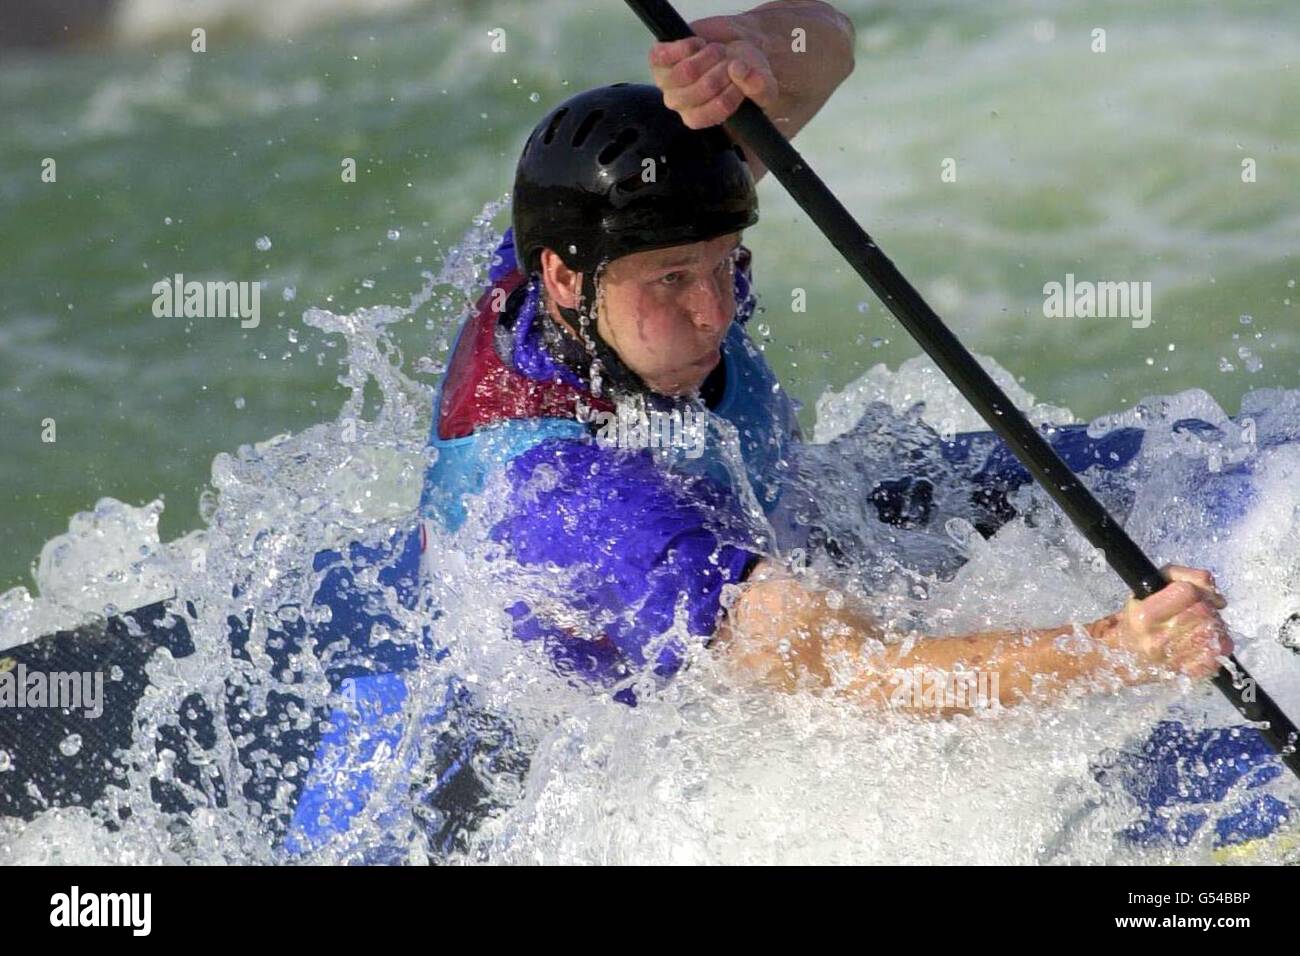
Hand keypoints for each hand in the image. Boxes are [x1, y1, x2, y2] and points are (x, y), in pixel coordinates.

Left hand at [648, 16, 779, 129]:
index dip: (732, 92)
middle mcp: (680, 104)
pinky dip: (687, 45)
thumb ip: (759, 87)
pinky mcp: (658, 60)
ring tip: (719, 51)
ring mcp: (666, 82)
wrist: (732, 41)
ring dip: (709, 55)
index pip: (715, 111)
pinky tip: (699, 43)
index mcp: (701, 117)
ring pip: (686, 72)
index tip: (742, 77)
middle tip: (731, 61)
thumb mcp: (763, 84)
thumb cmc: (744, 69)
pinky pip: (664, 56)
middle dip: (723, 70)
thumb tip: (740, 71)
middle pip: (701, 89)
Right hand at [1096, 565, 1232, 678]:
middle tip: (1198, 608)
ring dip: (1214, 623)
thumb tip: (1217, 597)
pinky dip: (1220, 641)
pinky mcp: (1192, 672)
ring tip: (1200, 624)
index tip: (1192, 593)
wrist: (1124, 656)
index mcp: (1144, 616)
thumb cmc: (1137, 619)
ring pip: (1216, 629)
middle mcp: (1158, 639)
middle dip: (1206, 605)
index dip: (1194, 588)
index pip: (1186, 591)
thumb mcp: (1147, 589)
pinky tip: (1206, 639)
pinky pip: (1221, 650)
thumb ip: (1179, 575)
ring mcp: (1176, 659)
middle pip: (1204, 610)